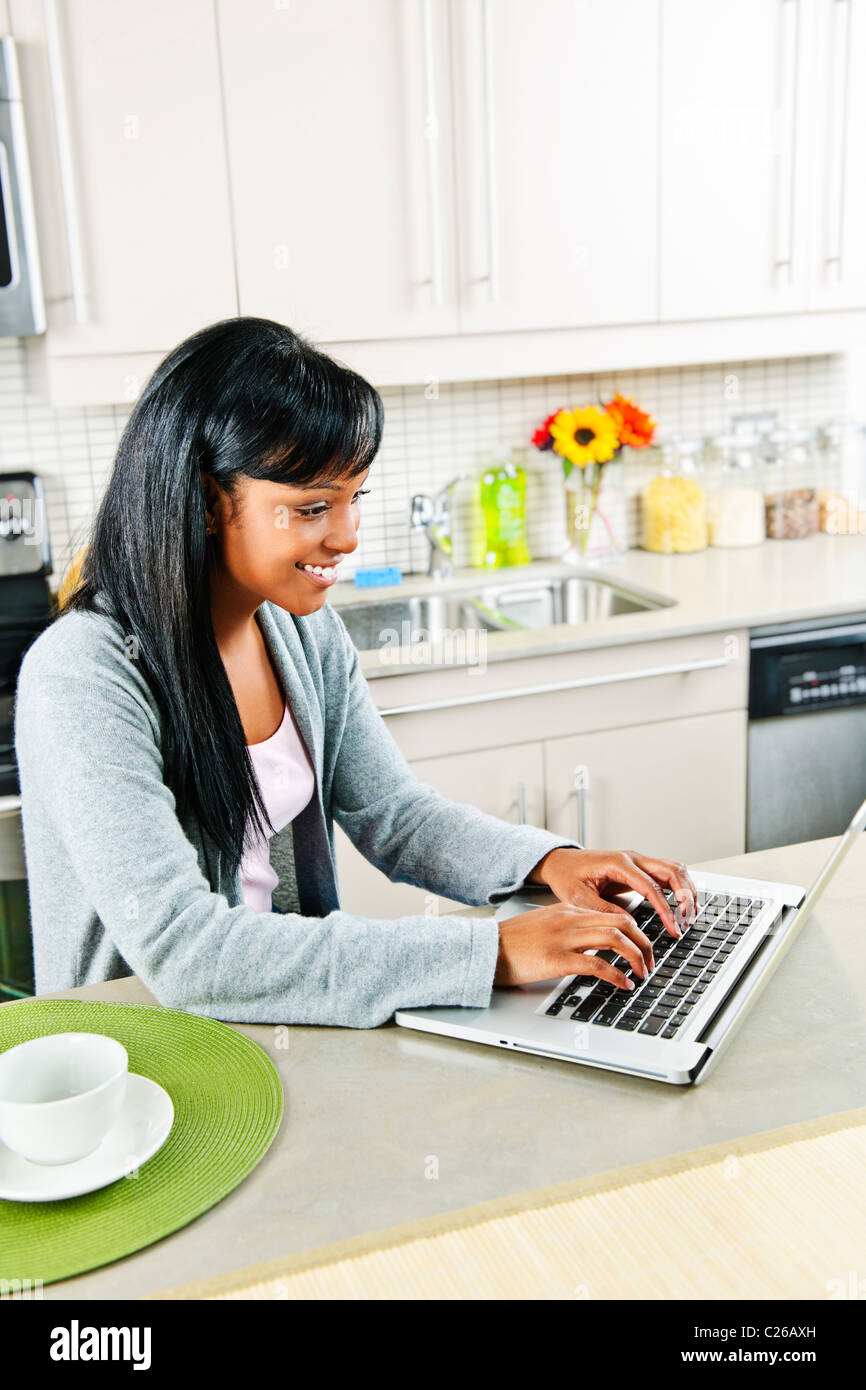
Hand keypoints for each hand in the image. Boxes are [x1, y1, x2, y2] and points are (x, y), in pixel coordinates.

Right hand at [494, 902, 652, 988]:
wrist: (486, 949)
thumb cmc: (512, 942)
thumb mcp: (544, 925)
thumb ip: (568, 928)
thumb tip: (593, 944)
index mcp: (568, 910)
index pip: (613, 913)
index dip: (636, 930)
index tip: (643, 946)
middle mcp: (570, 920)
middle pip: (622, 923)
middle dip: (644, 943)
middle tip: (651, 961)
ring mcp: (564, 938)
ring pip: (615, 939)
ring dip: (636, 957)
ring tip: (642, 973)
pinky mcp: (557, 959)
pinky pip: (597, 965)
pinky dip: (617, 975)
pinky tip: (623, 984)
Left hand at [526, 847, 697, 938]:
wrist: (560, 863)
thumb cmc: (567, 876)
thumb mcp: (579, 898)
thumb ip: (604, 910)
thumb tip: (629, 926)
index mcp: (618, 864)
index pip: (651, 886)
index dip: (666, 908)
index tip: (673, 927)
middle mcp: (632, 858)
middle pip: (672, 871)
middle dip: (685, 896)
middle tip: (687, 921)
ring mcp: (638, 861)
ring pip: (674, 869)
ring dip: (687, 890)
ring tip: (689, 915)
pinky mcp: (639, 868)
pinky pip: (667, 874)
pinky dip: (679, 888)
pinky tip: (682, 906)